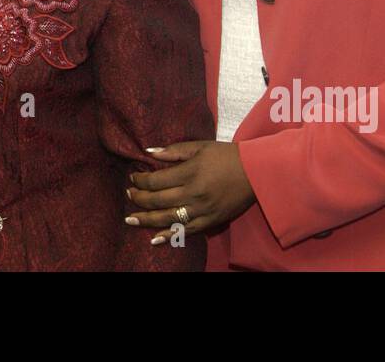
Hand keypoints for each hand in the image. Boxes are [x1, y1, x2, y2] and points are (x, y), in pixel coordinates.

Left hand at [125, 141, 255, 243]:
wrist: (255, 172)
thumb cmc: (226, 156)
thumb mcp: (199, 146)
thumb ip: (173, 150)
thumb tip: (149, 152)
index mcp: (190, 172)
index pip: (156, 181)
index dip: (141, 181)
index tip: (133, 178)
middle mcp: (193, 194)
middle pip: (158, 200)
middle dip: (139, 199)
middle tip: (128, 196)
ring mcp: (202, 210)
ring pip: (167, 218)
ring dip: (146, 220)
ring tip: (130, 219)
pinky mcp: (210, 221)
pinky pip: (186, 231)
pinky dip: (169, 236)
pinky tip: (154, 239)